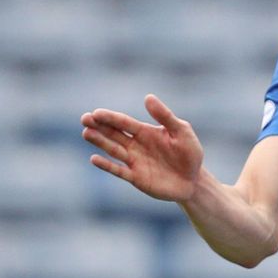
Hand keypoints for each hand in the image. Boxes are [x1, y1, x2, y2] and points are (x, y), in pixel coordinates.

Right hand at [81, 94, 205, 202]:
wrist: (193, 179)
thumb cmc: (190, 152)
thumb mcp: (181, 131)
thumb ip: (165, 116)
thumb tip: (147, 97)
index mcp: (146, 132)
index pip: (125, 123)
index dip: (111, 118)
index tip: (96, 113)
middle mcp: (137, 145)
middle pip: (114, 134)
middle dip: (99, 126)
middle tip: (84, 118)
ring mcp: (135, 161)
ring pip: (113, 150)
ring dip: (99, 142)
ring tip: (86, 132)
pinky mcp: (136, 177)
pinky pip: (119, 170)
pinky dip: (107, 165)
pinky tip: (94, 158)